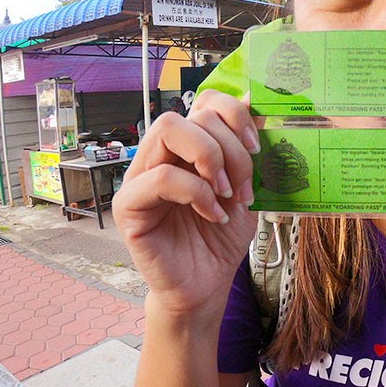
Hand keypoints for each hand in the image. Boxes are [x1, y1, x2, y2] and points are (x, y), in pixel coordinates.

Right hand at [113, 90, 260, 318]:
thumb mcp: (243, 189)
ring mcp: (139, 177)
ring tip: (226, 196)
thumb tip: (256, 103)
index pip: (203, 101)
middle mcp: (159, 154)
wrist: (206, 284)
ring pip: (167, 130)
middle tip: (241, 187)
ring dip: (210, 159)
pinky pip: (160, 177)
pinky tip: (214, 215)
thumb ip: (246, 152)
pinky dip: (196, 193)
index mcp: (188, 147)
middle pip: (188, 114)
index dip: (234, 114)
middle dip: (228, 147)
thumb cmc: (220, 237)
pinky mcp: (129, 205)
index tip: (257, 147)